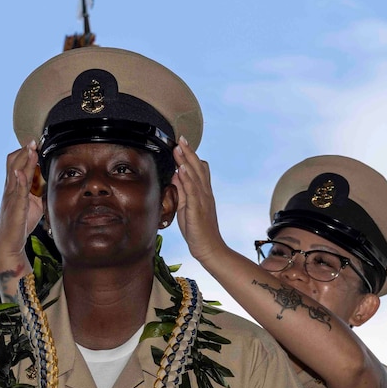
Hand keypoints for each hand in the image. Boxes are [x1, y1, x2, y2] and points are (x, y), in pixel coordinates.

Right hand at [0, 141, 44, 293]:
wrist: (9, 241)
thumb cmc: (21, 223)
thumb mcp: (34, 204)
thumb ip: (39, 192)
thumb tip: (49, 183)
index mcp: (15, 187)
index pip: (17, 164)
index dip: (25, 153)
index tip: (34, 143)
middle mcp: (10, 188)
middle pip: (13, 163)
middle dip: (24, 151)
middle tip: (33, 140)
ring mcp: (10, 196)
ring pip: (14, 172)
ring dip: (23, 160)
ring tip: (31, 148)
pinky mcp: (14, 206)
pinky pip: (16, 191)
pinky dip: (19, 180)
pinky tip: (22, 173)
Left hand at [171, 137, 227, 262]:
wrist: (210, 248)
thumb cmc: (197, 231)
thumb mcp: (186, 207)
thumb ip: (182, 191)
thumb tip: (176, 174)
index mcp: (203, 193)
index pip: (199, 169)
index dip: (191, 156)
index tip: (182, 143)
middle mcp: (205, 193)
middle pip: (198, 168)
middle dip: (188, 152)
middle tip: (180, 139)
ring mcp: (203, 200)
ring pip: (196, 176)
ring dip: (187, 161)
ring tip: (179, 148)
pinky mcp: (198, 209)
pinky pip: (193, 191)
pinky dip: (188, 179)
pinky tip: (182, 169)